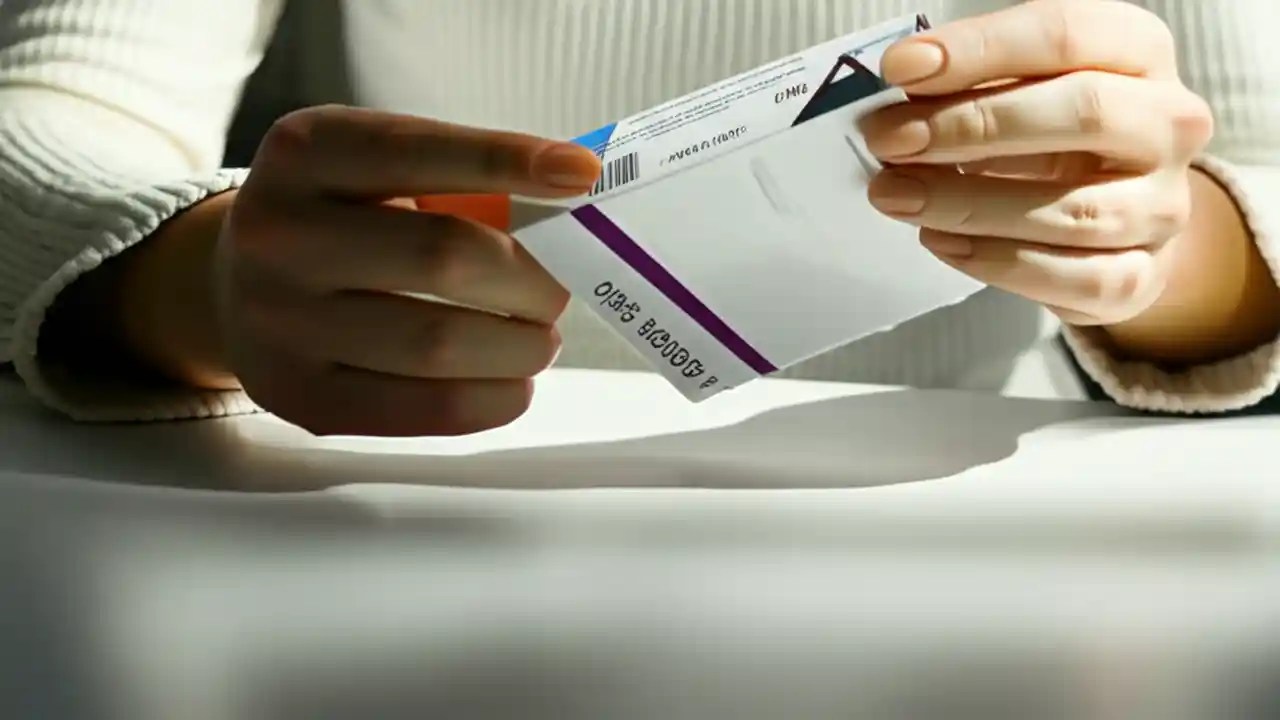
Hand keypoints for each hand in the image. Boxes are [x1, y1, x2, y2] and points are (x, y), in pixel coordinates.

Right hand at [215, 105, 599, 435]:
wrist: (231, 286)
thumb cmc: (338, 219)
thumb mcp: (370, 169)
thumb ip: (453, 180)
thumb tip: (570, 200)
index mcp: (304, 152)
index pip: (418, 151)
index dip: (508, 159)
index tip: (581, 176)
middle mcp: (277, 232)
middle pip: (444, 257)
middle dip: (530, 280)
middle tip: (559, 293)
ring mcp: (277, 321)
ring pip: (437, 343)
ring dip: (519, 347)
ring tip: (539, 340)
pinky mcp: (297, 395)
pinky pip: (420, 410)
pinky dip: (490, 400)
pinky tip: (513, 384)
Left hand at [861, 0, 1213, 328]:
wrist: (1117, 216)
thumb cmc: (1053, 134)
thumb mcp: (1019, 86)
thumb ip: (970, 81)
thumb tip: (896, 92)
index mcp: (1139, 51)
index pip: (1065, 34)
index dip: (978, 49)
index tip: (900, 67)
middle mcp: (1168, 123)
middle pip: (1084, 112)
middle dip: (971, 125)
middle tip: (890, 139)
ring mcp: (1162, 204)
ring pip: (1073, 208)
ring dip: (968, 204)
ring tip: (896, 195)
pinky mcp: (1142, 275)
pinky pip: (1075, 276)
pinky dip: (998, 261)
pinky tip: (941, 242)